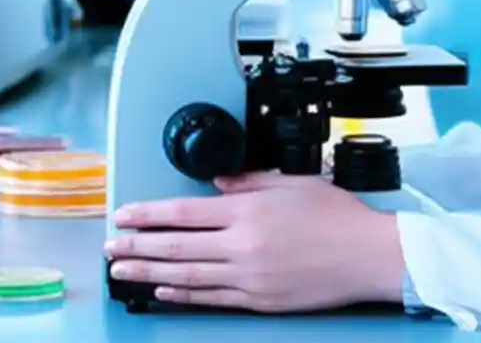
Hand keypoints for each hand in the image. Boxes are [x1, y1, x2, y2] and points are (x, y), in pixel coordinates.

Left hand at [104, 171, 404, 311]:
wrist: (370, 255)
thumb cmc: (340, 218)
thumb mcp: (292, 183)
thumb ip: (250, 181)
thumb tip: (218, 180)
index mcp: (248, 212)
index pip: (183, 211)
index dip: (147, 214)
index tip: (124, 214)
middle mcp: (243, 245)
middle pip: (175, 246)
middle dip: (136, 246)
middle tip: (110, 247)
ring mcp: (249, 277)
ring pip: (186, 275)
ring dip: (149, 272)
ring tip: (123, 271)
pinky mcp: (259, 300)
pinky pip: (211, 298)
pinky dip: (183, 295)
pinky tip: (164, 291)